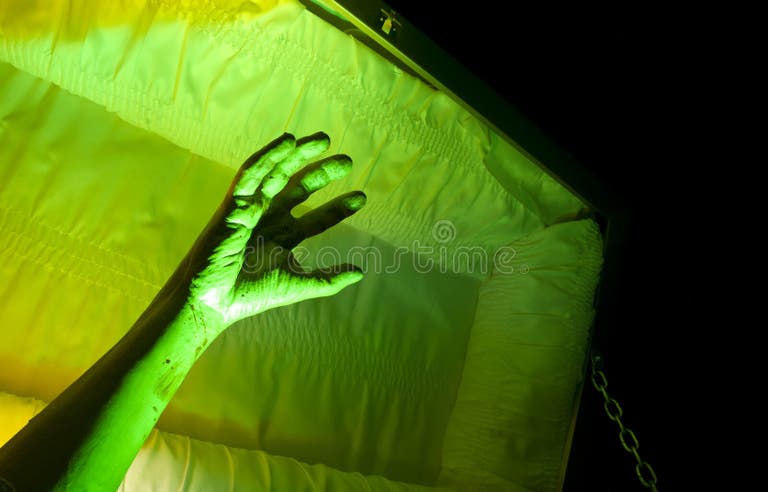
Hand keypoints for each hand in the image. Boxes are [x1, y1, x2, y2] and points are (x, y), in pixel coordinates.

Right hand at [182, 132, 365, 327]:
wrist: (212, 300)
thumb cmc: (248, 295)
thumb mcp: (298, 284)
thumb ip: (329, 279)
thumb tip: (361, 272)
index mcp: (283, 237)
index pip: (316, 218)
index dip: (338, 208)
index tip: (361, 198)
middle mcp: (269, 219)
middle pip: (299, 189)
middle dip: (322, 173)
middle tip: (347, 161)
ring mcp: (251, 209)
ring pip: (277, 174)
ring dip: (298, 154)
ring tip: (324, 140)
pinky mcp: (234, 203)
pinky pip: (251, 172)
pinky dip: (268, 155)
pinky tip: (288, 141)